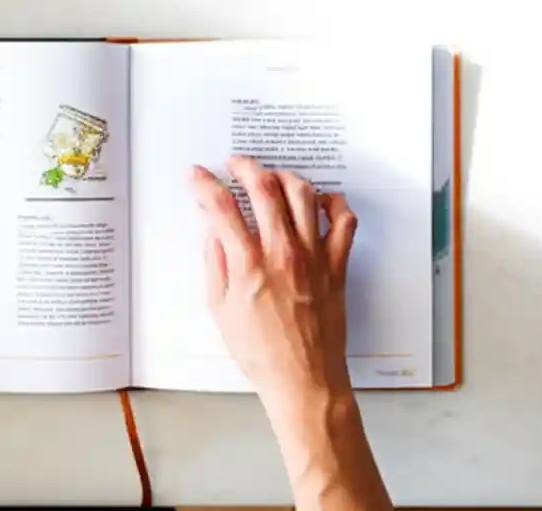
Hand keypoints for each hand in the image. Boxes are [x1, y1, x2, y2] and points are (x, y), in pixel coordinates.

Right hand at [192, 157, 389, 510]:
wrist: (303, 378)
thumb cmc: (260, 352)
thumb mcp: (220, 308)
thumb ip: (216, 263)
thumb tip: (214, 230)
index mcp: (248, 265)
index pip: (221, 207)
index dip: (204, 184)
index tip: (198, 175)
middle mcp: (282, 253)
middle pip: (264, 188)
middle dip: (245, 166)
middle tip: (236, 163)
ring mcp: (313, 256)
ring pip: (303, 194)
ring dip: (285, 176)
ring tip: (273, 177)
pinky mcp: (336, 265)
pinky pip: (343, 221)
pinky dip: (334, 203)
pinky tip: (322, 200)